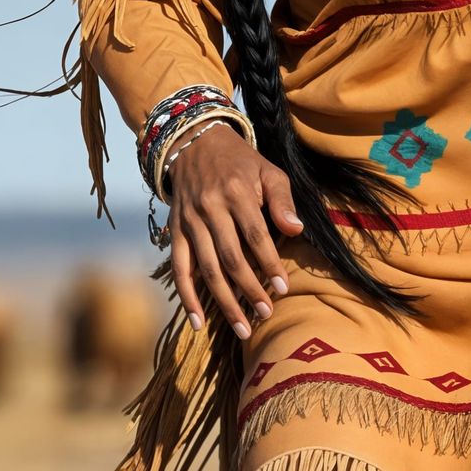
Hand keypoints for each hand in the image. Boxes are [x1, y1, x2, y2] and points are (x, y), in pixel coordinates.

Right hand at [164, 125, 305, 338]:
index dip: (270, 263)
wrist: (196, 143)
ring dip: (224, 302)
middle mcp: (210, 209)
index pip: (256, 235)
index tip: (283, 288)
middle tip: (266, 314)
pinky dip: (187, 297)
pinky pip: (179, 269)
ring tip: (243, 328)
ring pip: (207, 270)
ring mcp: (189, 222)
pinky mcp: (175, 231)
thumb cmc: (241, 162)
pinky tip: (198, 322)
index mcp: (236, 192)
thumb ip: (283, 200)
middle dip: (250, 290)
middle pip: (231, 258)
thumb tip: (296, 230)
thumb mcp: (268, 170)